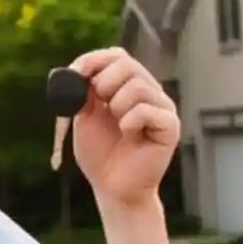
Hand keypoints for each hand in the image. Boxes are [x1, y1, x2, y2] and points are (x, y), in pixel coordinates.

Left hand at [70, 47, 178, 209]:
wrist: (112, 187)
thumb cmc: (100, 153)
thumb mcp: (84, 118)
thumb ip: (82, 93)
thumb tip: (72, 71)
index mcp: (128, 86)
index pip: (117, 56)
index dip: (94, 60)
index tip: (76, 73)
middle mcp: (149, 91)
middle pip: (127, 64)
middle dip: (103, 84)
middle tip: (100, 107)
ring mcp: (162, 107)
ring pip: (136, 86)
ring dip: (116, 107)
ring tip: (118, 127)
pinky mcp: (170, 126)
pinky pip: (146, 110)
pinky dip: (129, 122)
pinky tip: (130, 135)